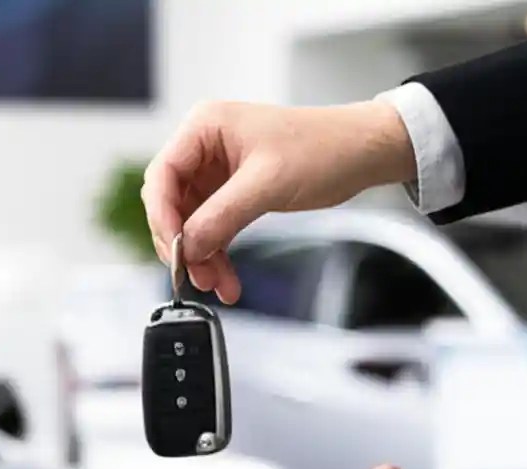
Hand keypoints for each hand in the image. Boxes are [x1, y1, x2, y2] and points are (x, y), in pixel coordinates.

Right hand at [143, 100, 415, 303]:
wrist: (364, 152)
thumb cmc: (324, 147)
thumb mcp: (267, 184)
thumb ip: (221, 217)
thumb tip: (188, 246)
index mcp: (206, 127)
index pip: (162, 175)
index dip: (161, 216)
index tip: (174, 250)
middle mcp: (207, 146)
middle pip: (172, 202)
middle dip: (183, 242)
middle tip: (194, 273)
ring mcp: (220, 170)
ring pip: (193, 221)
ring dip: (202, 255)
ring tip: (216, 283)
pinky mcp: (236, 191)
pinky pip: (215, 227)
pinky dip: (218, 252)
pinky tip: (226, 276)